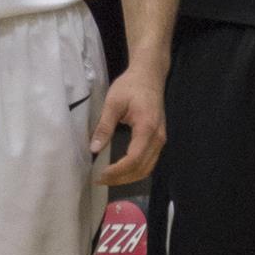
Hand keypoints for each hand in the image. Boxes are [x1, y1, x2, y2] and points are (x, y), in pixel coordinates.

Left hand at [91, 64, 165, 186]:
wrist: (149, 75)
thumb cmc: (131, 85)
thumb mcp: (113, 103)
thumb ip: (104, 126)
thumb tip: (94, 149)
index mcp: (147, 127)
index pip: (134, 159)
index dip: (117, 171)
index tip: (100, 174)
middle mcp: (158, 137)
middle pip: (142, 168)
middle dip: (121, 178)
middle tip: (100, 179)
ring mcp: (161, 139)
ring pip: (147, 168)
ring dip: (128, 177)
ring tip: (109, 178)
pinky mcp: (158, 139)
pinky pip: (149, 161)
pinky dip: (135, 170)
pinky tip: (121, 170)